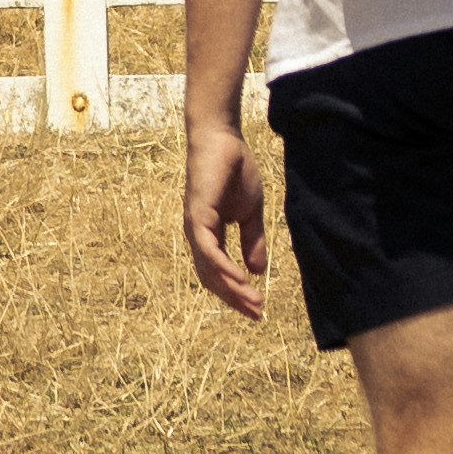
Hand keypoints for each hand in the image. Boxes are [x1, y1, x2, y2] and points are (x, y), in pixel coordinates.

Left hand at [184, 101, 268, 320]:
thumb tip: (257, 271)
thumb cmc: (234, 170)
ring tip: (254, 303)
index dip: (236, 293)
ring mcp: (195, 227)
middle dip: (234, 299)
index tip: (257, 309)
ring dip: (232, 289)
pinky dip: (223, 268)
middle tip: (257, 314)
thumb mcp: (250, 212)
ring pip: (210, 270)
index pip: (219, 274)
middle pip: (212, 279)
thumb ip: (252, 240)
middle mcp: (197, 235)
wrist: (223, 139)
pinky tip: (241, 280)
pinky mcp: (197, 216)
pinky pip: (209, 251)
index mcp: (208, 235)